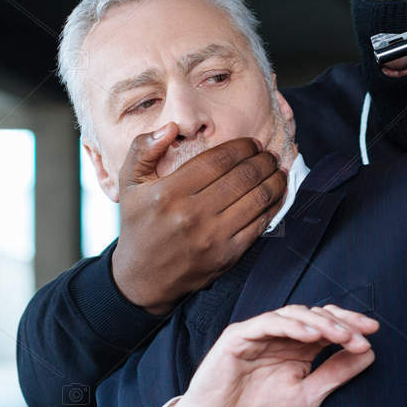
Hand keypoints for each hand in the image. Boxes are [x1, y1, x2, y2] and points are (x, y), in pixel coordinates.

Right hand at [111, 125, 288, 313]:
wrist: (143, 278)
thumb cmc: (139, 226)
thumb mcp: (129, 185)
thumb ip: (143, 150)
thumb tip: (171, 128)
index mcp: (169, 193)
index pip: (218, 161)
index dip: (242, 147)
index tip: (252, 143)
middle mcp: (192, 214)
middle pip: (242, 177)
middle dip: (262, 161)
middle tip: (269, 155)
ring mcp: (213, 237)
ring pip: (256, 199)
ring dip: (274, 181)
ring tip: (277, 170)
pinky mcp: (227, 255)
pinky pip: (259, 225)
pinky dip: (273, 206)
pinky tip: (277, 194)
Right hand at [161, 305, 377, 406]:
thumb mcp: (308, 395)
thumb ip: (336, 373)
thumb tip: (369, 353)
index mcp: (298, 349)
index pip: (328, 327)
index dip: (351, 326)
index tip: (373, 333)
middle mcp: (281, 337)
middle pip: (315, 315)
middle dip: (341, 322)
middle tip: (362, 334)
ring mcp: (259, 333)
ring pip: (294, 314)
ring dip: (321, 323)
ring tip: (341, 335)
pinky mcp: (238, 337)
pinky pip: (267, 323)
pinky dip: (290, 326)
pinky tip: (310, 335)